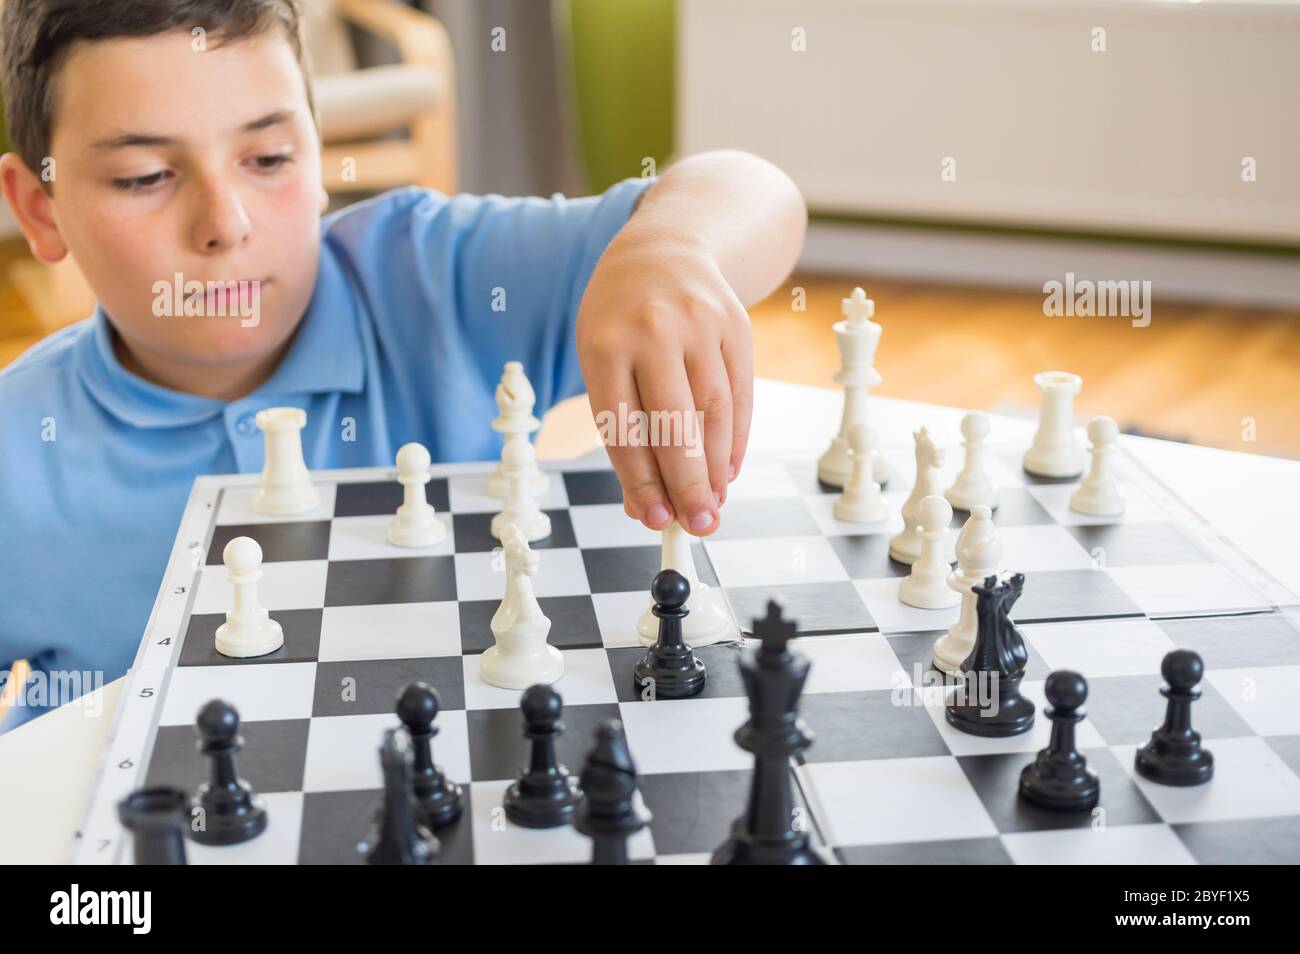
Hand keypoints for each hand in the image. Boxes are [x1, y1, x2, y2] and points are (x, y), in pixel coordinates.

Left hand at [576, 232, 753, 535]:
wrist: (663, 249)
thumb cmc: (620, 321)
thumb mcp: (602, 363)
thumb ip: (622, 431)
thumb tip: (645, 506)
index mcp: (606, 344)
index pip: (626, 428)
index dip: (642, 481)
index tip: (655, 519)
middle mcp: (654, 331)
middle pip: (676, 423)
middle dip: (688, 484)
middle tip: (698, 526)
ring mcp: (700, 325)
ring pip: (714, 412)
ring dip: (716, 468)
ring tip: (713, 504)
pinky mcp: (736, 325)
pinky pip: (740, 395)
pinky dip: (736, 439)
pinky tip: (728, 470)